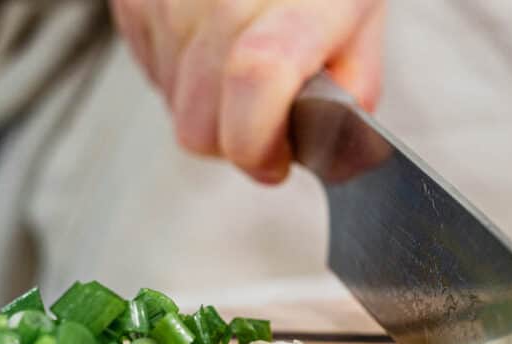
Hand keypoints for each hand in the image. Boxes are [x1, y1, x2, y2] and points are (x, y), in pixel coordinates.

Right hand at [110, 0, 384, 182]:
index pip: (254, 80)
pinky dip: (181, 79)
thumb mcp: (361, 25)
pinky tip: (212, 49)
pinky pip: (150, 74)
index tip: (275, 160)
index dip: (258, 144)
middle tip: (264, 122)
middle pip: (198, 122)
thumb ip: (351, 95)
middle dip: (233, 141)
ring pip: (171, 106)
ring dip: (208, 109)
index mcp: (296, 0)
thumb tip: (320, 152)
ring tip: (240, 70)